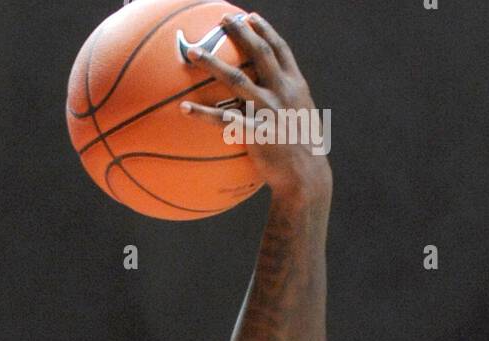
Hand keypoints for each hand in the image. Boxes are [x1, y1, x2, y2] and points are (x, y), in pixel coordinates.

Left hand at [180, 13, 330, 200]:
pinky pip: (222, 120)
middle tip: (222, 20)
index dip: (265, 31)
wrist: (305, 176)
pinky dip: (202, 114)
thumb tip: (273, 97)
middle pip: (259, 54)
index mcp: (295, 86)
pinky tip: (183, 108)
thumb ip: (288, 103)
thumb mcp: (301, 119)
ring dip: (212, 63)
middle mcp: (282, 92)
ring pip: (237, 79)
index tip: (250, 16)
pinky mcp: (255, 133)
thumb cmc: (301, 152)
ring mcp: (268, 111)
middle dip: (240, 33)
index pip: (280, 50)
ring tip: (193, 52)